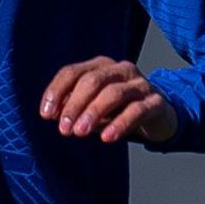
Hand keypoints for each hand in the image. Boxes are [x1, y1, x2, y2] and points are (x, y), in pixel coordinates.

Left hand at [39, 57, 175, 144]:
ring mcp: (140, 84)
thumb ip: (72, 107)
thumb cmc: (118, 109)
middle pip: (92, 81)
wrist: (158, 116)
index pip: (72, 72)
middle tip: (64, 129)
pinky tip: (107, 137)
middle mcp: (121, 70)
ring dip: (93, 113)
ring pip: (113, 93)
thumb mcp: (91, 107)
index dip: (56, 91)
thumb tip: (51, 114)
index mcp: (101, 66)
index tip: (46, 114)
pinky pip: (136, 110)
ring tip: (80, 132)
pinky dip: (120, 124)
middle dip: (74, 105)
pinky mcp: (155, 102)